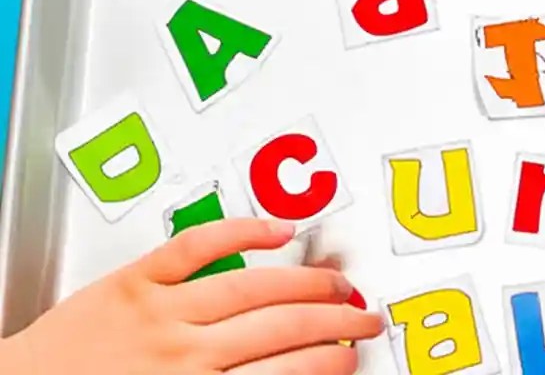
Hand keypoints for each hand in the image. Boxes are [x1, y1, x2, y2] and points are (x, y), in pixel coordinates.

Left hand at [0, 218, 382, 373]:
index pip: (286, 372)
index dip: (330, 361)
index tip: (352, 355)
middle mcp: (185, 354)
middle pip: (283, 328)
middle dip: (335, 321)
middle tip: (363, 317)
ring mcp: (161, 311)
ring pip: (255, 287)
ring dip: (307, 284)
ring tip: (338, 283)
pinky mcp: (134, 280)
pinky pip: (199, 245)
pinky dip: (243, 230)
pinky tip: (278, 230)